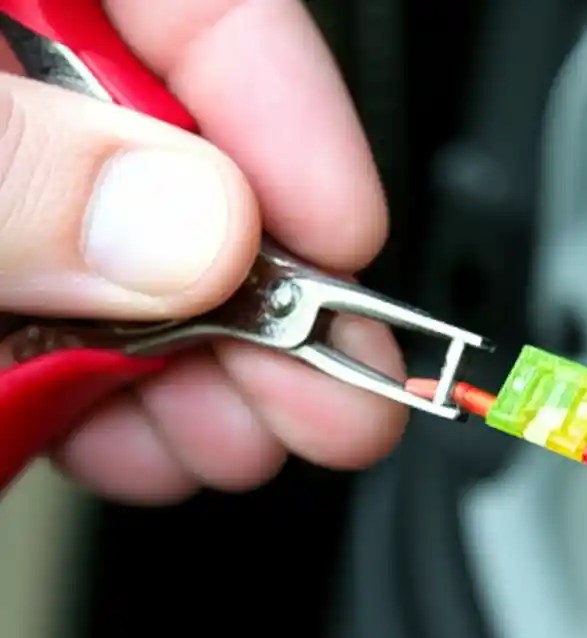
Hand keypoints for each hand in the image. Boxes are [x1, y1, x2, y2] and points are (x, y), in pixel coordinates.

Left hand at [0, 0, 405, 502]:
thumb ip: (21, 168)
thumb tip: (194, 228)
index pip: (205, 5)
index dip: (298, 120)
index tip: (350, 239)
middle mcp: (3, 81)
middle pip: (187, 156)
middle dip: (269, 292)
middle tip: (339, 385)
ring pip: (132, 261)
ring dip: (205, 370)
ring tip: (246, 438)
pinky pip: (56, 324)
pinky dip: (105, 398)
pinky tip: (137, 443)